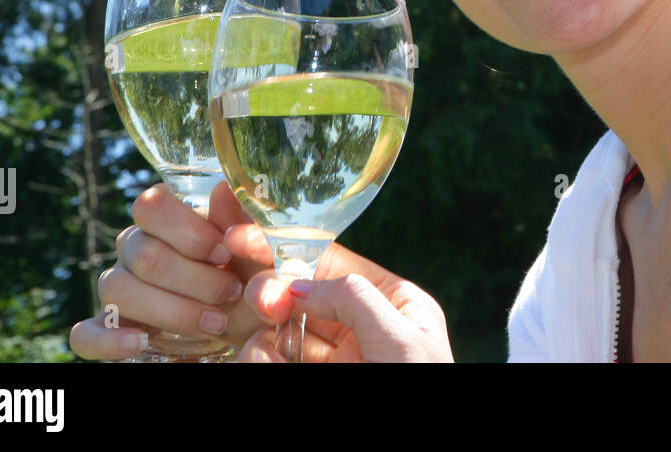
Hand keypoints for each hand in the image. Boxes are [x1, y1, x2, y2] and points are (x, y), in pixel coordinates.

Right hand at [68, 181, 266, 359]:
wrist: (245, 323)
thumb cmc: (247, 276)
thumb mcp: (253, 250)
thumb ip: (240, 221)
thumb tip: (224, 189)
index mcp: (165, 219)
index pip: (152, 205)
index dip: (188, 232)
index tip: (224, 254)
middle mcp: (134, 248)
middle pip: (144, 254)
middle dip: (195, 280)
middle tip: (231, 293)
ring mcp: (117, 287)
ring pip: (116, 290)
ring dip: (171, 311)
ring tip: (215, 323)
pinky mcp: (106, 329)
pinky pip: (85, 334)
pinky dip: (109, 341)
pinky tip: (141, 342)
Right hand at [225, 224, 452, 362]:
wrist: (425, 451)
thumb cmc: (422, 384)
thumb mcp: (401, 339)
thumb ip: (352, 299)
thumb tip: (298, 284)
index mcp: (392, 303)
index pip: (334, 262)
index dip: (291, 249)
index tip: (245, 240)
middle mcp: (360, 328)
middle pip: (299, 293)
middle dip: (273, 293)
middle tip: (264, 303)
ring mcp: (334, 361)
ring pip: (279, 333)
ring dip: (264, 338)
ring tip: (267, 355)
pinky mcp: (310, 382)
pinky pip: (275, 362)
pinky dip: (261, 360)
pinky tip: (266, 362)